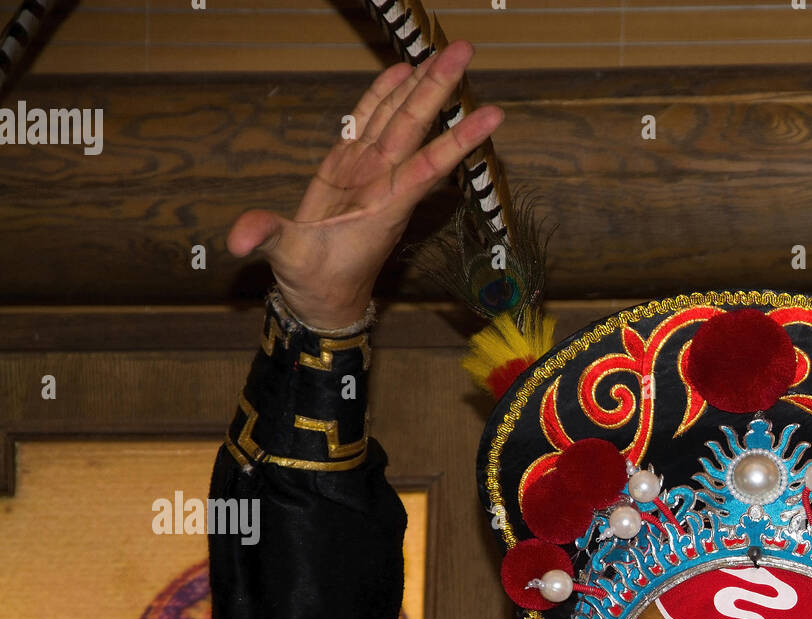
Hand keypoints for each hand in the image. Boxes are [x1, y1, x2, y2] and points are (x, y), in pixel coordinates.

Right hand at [227, 41, 503, 330]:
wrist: (319, 298)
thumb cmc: (317, 284)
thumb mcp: (292, 261)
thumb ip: (270, 239)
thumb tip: (241, 237)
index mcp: (384, 205)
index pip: (430, 165)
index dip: (459, 139)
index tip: (493, 115)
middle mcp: (384, 183)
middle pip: (416, 127)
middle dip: (439, 88)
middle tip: (464, 50)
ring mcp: (367, 173)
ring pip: (398, 120)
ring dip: (419, 87)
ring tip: (442, 53)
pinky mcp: (346, 167)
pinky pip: (369, 123)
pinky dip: (383, 97)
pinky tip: (401, 73)